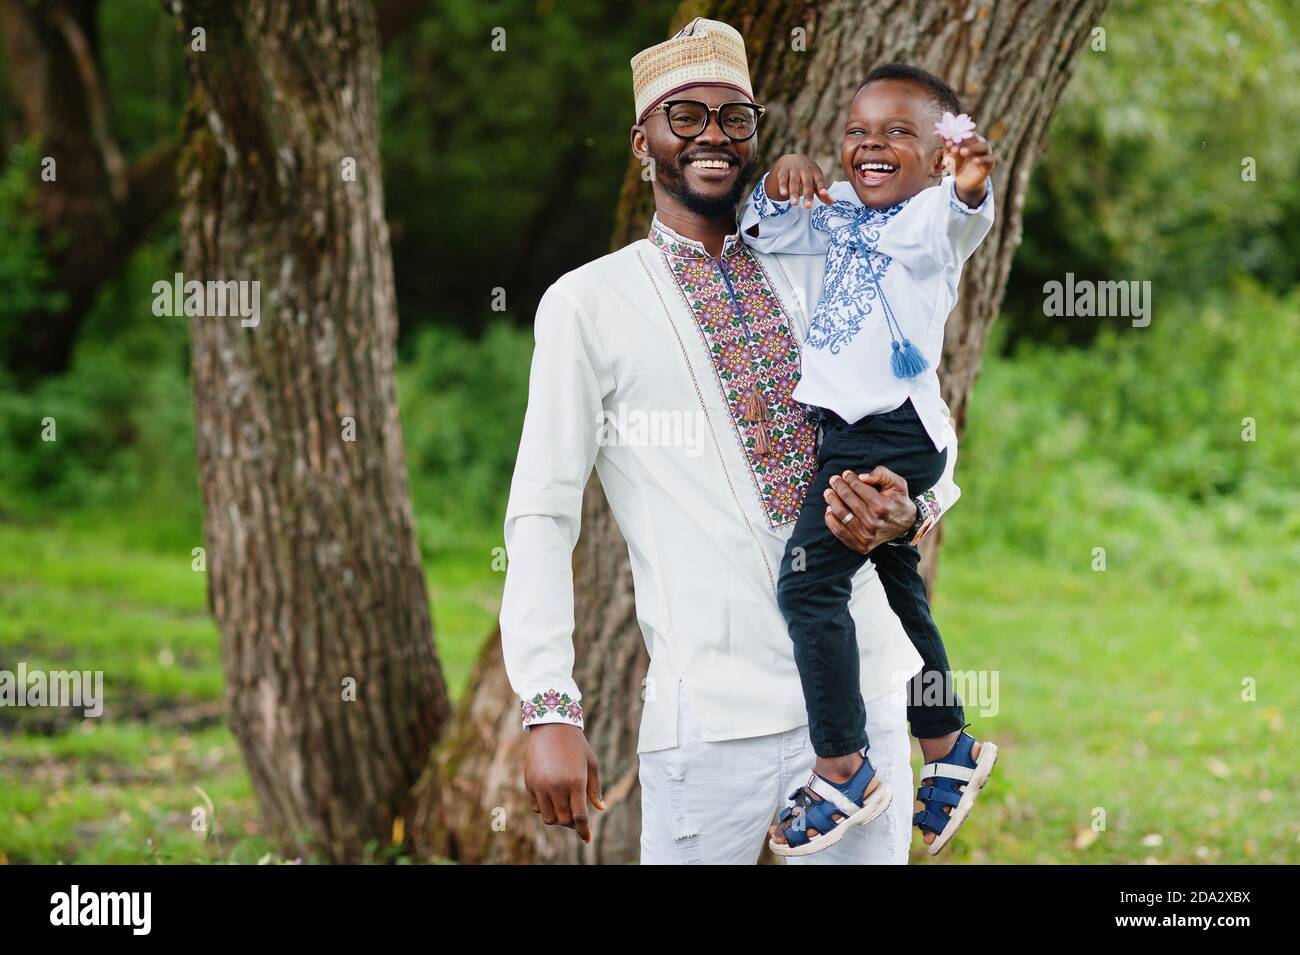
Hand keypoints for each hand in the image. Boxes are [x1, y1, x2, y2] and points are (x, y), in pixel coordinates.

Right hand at [524, 723, 604, 842]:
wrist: (552, 725)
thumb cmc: (577, 744)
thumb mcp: (591, 764)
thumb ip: (594, 788)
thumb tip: (600, 808)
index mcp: (576, 782)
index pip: (580, 817)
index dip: (584, 832)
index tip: (587, 839)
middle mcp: (557, 787)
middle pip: (564, 821)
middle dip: (572, 824)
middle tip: (576, 817)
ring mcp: (541, 786)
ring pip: (548, 818)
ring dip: (557, 818)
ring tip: (564, 809)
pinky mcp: (529, 783)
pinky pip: (536, 807)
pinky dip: (545, 809)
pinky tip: (552, 800)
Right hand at [767, 153, 833, 207]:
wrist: (793, 159)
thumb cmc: (808, 174)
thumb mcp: (815, 180)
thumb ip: (821, 192)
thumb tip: (832, 203)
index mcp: (815, 173)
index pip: (819, 181)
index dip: (822, 187)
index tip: (824, 194)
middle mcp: (805, 171)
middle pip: (807, 183)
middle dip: (807, 195)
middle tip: (808, 207)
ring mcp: (794, 170)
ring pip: (794, 182)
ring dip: (794, 193)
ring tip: (794, 204)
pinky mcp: (783, 171)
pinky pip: (783, 179)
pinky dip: (782, 186)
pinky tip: (783, 194)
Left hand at [823, 465, 917, 553]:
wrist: (905, 525)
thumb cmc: (898, 500)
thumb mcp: (897, 483)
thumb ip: (881, 474)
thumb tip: (861, 477)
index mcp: (883, 507)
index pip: (858, 488)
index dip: (850, 478)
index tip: (846, 474)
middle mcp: (874, 523)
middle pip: (848, 500)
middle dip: (838, 487)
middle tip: (833, 480)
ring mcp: (867, 536)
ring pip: (841, 515)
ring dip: (832, 501)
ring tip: (829, 493)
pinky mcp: (861, 546)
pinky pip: (839, 532)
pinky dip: (831, 520)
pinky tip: (829, 510)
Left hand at [942, 133, 994, 207]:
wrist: (963, 181)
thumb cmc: (957, 165)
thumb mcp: (950, 156)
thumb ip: (947, 146)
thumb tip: (941, 135)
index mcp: (970, 139)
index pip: (965, 134)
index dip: (956, 137)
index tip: (946, 143)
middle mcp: (980, 143)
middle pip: (974, 138)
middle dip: (963, 143)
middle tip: (953, 149)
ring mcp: (986, 152)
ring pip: (983, 147)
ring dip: (972, 149)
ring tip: (963, 152)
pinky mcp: (990, 163)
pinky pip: (988, 159)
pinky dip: (982, 159)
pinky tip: (975, 161)